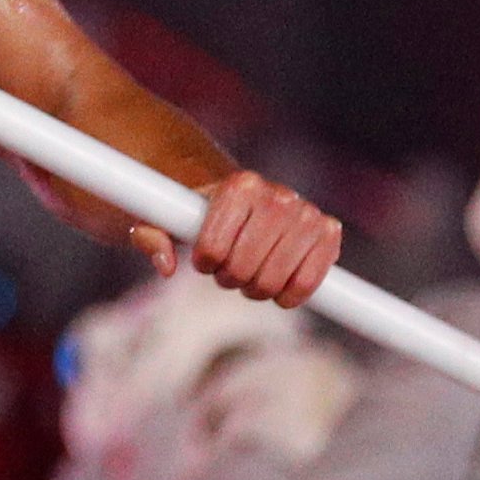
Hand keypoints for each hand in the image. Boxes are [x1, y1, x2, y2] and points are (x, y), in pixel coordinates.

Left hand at [132, 169, 338, 307]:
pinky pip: (312, 279)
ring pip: (275, 277)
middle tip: (226, 273)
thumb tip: (166, 265)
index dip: (207, 262)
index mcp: (240, 185)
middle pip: (246, 266)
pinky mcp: (327, 232)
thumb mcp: (164, 214)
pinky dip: (294, 293)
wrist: (244, 194)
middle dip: (231, 278)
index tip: (203, 261)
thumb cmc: (200, 207)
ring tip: (249, 277)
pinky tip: (280, 291)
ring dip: (258, 288)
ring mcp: (307, 214)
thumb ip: (152, 235)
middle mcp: (278, 195)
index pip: (215, 246)